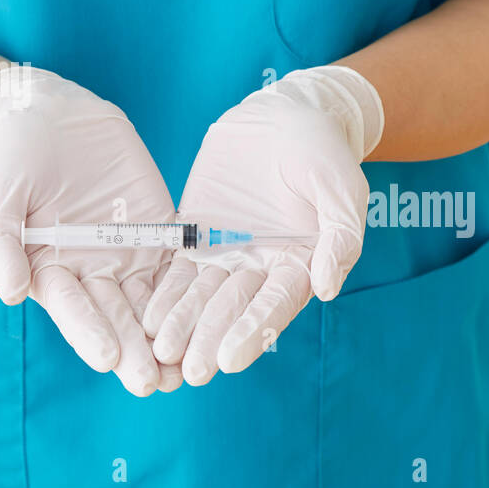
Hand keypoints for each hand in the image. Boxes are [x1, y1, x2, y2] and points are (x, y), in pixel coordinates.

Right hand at [0, 66, 179, 395]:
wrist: (54, 117)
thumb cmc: (16, 159)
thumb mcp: (0, 196)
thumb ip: (3, 244)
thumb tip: (10, 293)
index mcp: (53, 273)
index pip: (75, 310)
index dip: (90, 334)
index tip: (107, 360)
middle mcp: (95, 273)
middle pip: (119, 318)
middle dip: (136, 352)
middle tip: (155, 383)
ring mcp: (131, 255)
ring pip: (155, 303)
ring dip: (171, 335)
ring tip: (187, 368)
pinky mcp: (162, 234)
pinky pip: (182, 265)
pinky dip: (197, 291)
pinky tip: (215, 315)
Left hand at [143, 66, 383, 384]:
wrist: (285, 115)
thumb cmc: (323, 150)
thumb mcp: (342, 188)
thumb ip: (339, 237)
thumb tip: (326, 289)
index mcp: (302, 265)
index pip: (275, 305)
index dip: (252, 331)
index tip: (229, 359)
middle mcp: (262, 269)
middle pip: (233, 311)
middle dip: (210, 340)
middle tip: (191, 371)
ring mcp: (227, 255)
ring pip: (202, 298)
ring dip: (183, 326)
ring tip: (162, 352)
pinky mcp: (197, 237)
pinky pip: (177, 271)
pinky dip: (164, 296)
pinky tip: (147, 319)